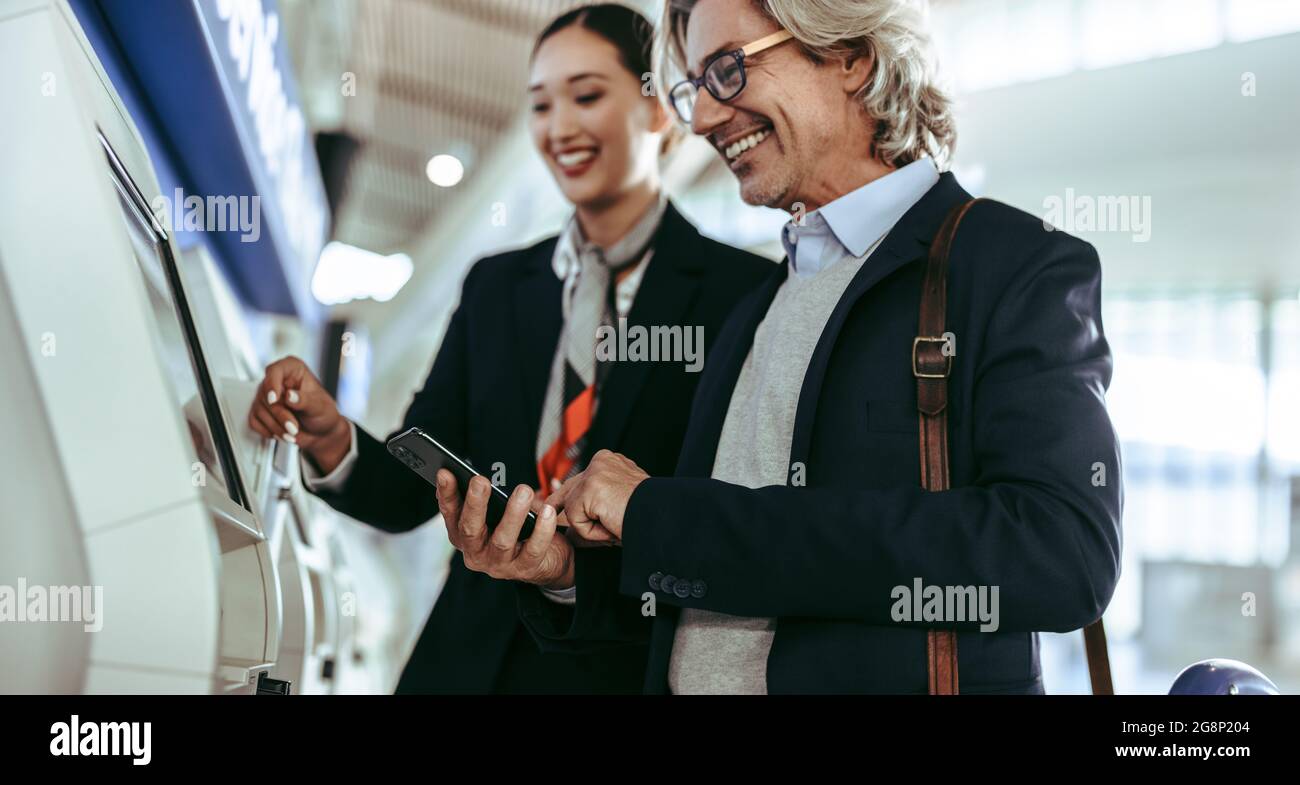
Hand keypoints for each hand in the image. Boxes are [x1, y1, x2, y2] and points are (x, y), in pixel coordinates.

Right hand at [248, 356, 350, 472]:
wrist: (320, 433)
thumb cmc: (323, 414)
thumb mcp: (320, 406)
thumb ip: (305, 400)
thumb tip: (290, 395)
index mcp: (293, 370)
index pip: (275, 370)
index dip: (272, 384)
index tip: (274, 400)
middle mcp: (277, 380)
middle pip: (266, 395)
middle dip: (280, 415)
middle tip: (294, 427)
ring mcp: (267, 396)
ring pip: (259, 410)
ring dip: (276, 426)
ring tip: (292, 433)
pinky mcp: (261, 411)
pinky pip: (254, 421)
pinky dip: (268, 431)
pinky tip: (282, 433)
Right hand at [437, 471, 574, 589]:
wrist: (547, 561)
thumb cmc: (516, 530)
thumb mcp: (495, 515)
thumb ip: (482, 501)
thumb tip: (472, 477)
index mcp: (464, 537)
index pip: (451, 514)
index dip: (446, 494)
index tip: (445, 472)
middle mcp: (476, 554)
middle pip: (470, 529)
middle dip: (475, 504)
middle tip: (480, 480)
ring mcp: (500, 565)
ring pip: (503, 540)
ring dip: (513, 514)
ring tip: (524, 490)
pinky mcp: (526, 569)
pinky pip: (534, 549)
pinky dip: (542, 529)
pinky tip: (548, 510)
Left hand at [547, 450, 648, 543]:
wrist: (663, 516)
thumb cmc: (649, 514)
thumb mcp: (622, 501)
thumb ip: (599, 500)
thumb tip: (573, 513)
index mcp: (610, 461)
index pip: (581, 478)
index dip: (567, 495)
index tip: (553, 504)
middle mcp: (600, 461)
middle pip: (568, 488)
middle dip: (557, 504)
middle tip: (549, 511)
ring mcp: (594, 474)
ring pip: (573, 509)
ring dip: (591, 527)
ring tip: (614, 527)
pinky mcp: (589, 489)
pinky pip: (576, 520)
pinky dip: (592, 532)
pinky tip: (611, 527)